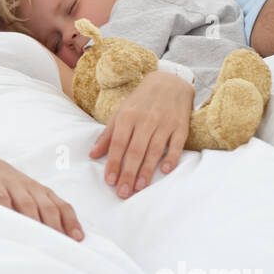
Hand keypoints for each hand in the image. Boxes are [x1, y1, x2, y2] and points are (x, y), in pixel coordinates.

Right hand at [0, 141, 84, 241]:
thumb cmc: (0, 180)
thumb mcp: (20, 191)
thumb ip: (34, 208)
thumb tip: (52, 234)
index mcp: (36, 188)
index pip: (59, 204)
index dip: (70, 220)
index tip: (79, 238)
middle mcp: (27, 186)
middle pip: (47, 205)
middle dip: (58, 225)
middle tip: (65, 244)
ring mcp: (9, 183)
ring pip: (28, 204)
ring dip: (38, 222)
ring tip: (44, 241)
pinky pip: (2, 199)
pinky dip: (9, 211)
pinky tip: (13, 226)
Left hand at [90, 70, 191, 197]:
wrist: (169, 81)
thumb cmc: (141, 101)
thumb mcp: (121, 113)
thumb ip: (107, 135)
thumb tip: (92, 155)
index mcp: (128, 116)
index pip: (118, 144)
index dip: (113, 163)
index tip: (110, 181)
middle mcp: (146, 120)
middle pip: (135, 150)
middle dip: (128, 173)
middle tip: (123, 192)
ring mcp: (165, 123)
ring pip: (154, 150)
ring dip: (146, 170)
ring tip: (139, 188)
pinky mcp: (181, 126)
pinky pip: (177, 144)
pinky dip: (171, 157)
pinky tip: (165, 171)